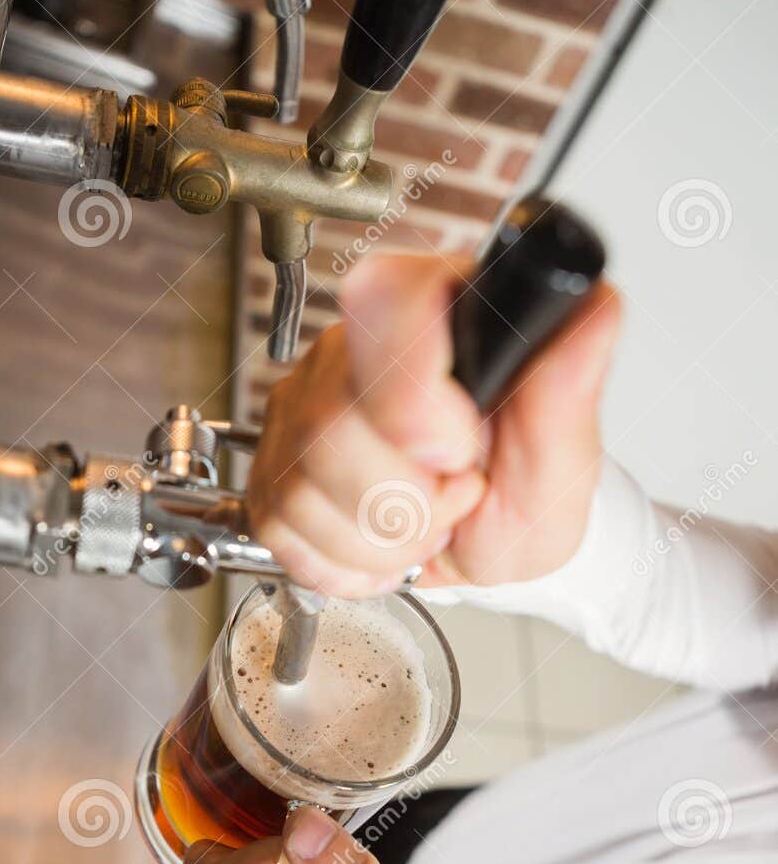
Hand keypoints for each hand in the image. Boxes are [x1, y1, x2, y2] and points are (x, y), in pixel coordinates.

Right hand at [247, 252, 621, 595]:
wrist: (496, 542)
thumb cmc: (528, 489)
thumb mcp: (566, 458)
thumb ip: (568, 384)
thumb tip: (592, 304)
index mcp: (434, 311)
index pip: (384, 304)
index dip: (413, 399)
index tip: (457, 449)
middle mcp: (352, 349)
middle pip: (332, 424)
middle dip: (407, 498)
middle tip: (454, 495)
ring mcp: (302, 407)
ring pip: (302, 484)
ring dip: (380, 538)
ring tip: (423, 522)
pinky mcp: (271, 469)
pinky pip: (281, 526)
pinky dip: (343, 560)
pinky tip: (382, 539)